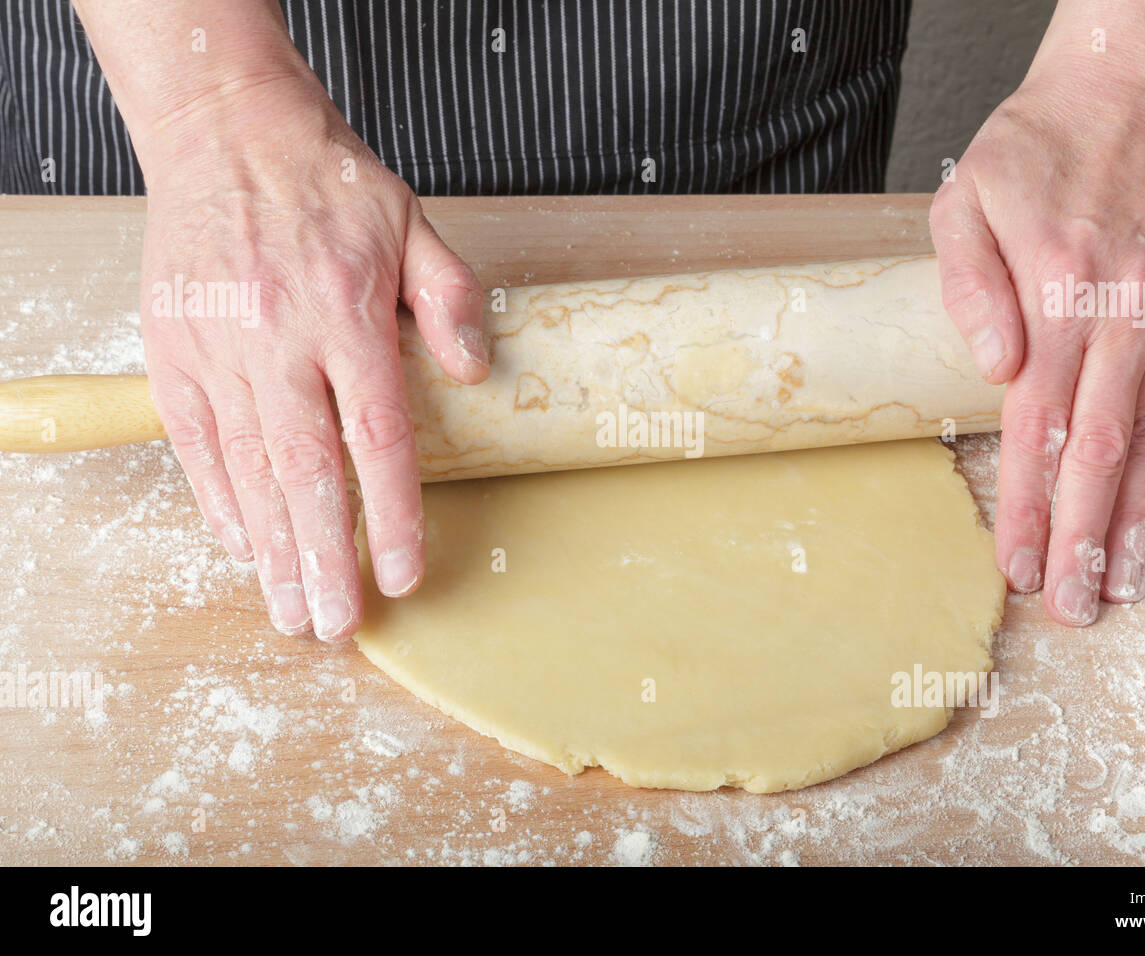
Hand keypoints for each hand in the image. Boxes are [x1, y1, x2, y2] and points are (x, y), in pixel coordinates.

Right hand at [139, 75, 486, 639]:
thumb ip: (451, 298)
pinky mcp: (172, 351)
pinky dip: (217, 501)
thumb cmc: (328, 183)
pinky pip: (195, 443)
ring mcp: (216, 348)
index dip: (392, 515)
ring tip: (290, 611)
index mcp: (347, 312)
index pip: (377, 436)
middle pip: (305, 470)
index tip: (404, 573)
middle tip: (338, 626)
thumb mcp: (414, 224)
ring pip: (246, 469)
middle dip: (323, 558)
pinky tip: (241, 548)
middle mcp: (277, 339)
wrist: (225, 131)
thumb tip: (473, 373)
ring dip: (269, 549)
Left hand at [930, 57, 1144, 625]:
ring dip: (1135, 521)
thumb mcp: (968, 200)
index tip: (1018, 565)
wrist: (1129, 92)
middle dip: (1083, 538)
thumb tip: (994, 368)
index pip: (1039, 425)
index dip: (1028, 504)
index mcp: (1059, 296)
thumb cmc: (1039, 149)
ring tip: (1125, 586)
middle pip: (1101, 451)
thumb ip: (972, 288)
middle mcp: (1124, 318)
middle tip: (1074, 606)